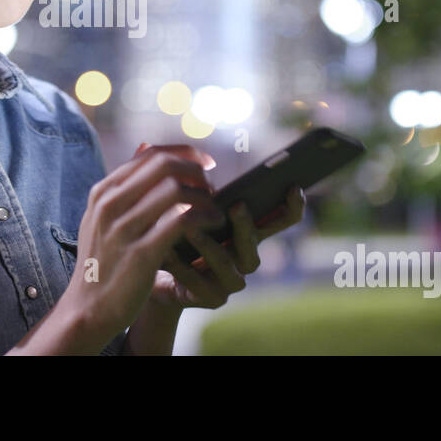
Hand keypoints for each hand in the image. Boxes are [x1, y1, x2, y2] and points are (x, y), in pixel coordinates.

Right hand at [59, 142, 224, 347]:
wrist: (87, 310)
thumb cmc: (101, 264)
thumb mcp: (99, 220)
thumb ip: (122, 189)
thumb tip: (147, 150)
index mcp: (103, 193)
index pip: (150, 155)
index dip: (184, 155)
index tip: (204, 164)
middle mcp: (110, 205)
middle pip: (164, 165)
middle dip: (196, 171)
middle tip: (212, 186)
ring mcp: (124, 228)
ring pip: (176, 190)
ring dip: (204, 196)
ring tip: (214, 209)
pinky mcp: (142, 253)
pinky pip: (182, 220)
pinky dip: (203, 216)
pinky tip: (212, 224)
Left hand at [150, 183, 306, 309]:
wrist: (151, 275)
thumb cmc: (171, 233)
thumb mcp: (177, 204)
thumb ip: (172, 178)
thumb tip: (147, 142)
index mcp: (246, 229)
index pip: (280, 218)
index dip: (292, 205)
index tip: (293, 185)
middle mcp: (244, 255)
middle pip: (256, 242)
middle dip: (247, 224)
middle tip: (237, 205)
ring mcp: (230, 280)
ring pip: (228, 263)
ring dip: (209, 244)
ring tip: (190, 226)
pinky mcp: (210, 298)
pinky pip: (198, 282)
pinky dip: (181, 265)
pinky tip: (166, 251)